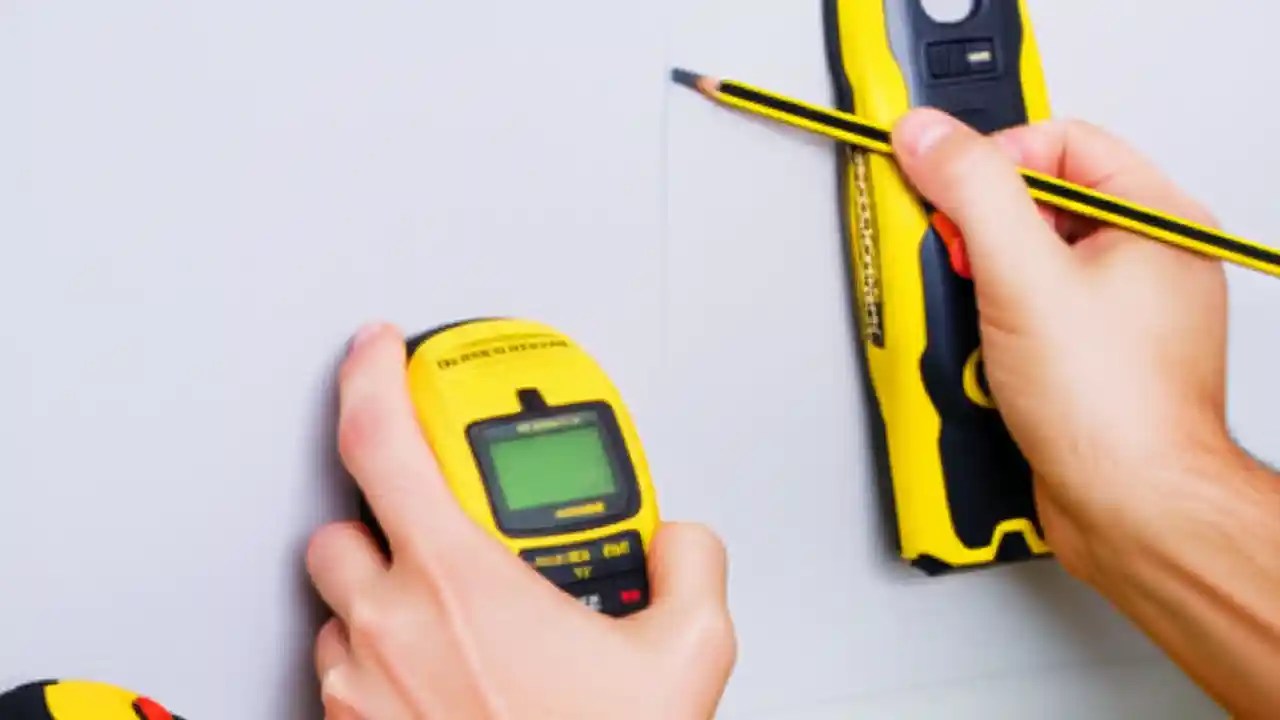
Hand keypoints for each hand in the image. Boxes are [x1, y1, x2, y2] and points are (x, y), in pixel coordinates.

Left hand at [306, 324, 736, 718]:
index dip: (374, 375)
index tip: (381, 350)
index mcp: (457, 582)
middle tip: (446, 521)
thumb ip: (692, 565)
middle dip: (387, 510)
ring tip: (450, 607)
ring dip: (381, 588)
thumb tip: (681, 540)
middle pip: (342, 520)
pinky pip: (340, 668)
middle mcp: (390, 626)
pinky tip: (434, 667)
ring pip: (337, 601)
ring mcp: (361, 685)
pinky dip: (377, 652)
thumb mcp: (686, 656)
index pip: (383, 440)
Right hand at [890, 110, 1231, 581]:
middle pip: (1034, 204)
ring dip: (977, 290)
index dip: (993, 159)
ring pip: (1022, 264)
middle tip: (956, 263)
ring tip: (973, 324)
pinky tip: (983, 359)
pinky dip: (989, 330)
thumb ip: (972, 192)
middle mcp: (1142, 260)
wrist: (1131, 510)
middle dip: (976, 236)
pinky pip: (1024, 314)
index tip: (945, 191)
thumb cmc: (1114, 411)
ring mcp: (1116, 312)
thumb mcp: (1024, 279)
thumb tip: (929, 138)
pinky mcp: (1086, 356)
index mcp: (1154, 220)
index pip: (1061, 141)